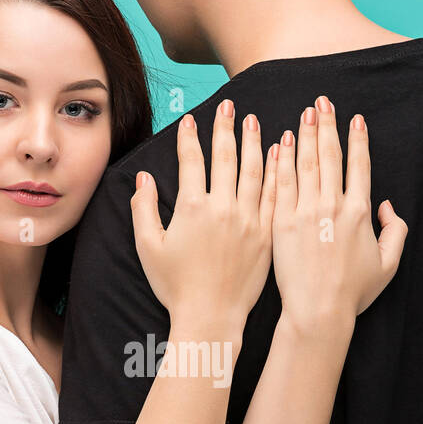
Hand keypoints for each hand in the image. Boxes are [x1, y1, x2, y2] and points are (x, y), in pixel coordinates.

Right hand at [130, 99, 276, 333]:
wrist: (211, 318)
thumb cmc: (175, 287)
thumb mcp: (148, 247)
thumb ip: (144, 209)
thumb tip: (145, 178)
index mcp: (193, 208)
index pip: (191, 161)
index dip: (189, 137)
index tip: (190, 118)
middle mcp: (223, 208)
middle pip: (226, 157)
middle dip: (226, 128)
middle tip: (229, 105)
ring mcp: (249, 221)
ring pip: (254, 171)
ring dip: (254, 142)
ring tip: (254, 121)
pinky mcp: (267, 235)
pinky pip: (274, 196)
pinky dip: (277, 171)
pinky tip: (279, 154)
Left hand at [272, 95, 406, 333]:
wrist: (318, 311)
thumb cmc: (353, 294)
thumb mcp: (389, 265)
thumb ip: (395, 231)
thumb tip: (387, 207)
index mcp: (360, 212)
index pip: (358, 166)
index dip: (357, 140)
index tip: (355, 119)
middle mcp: (333, 205)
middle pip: (329, 156)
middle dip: (327, 125)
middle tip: (322, 102)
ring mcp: (305, 212)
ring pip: (304, 163)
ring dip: (304, 134)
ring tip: (304, 113)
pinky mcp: (282, 222)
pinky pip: (280, 184)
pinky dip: (281, 160)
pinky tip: (279, 143)